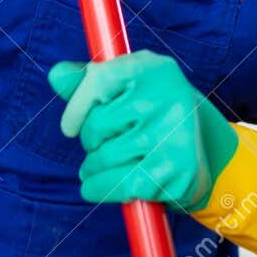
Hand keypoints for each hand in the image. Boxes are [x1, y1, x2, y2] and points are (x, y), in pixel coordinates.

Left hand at [47, 51, 239, 211]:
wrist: (200, 149)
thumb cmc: (149, 114)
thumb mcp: (124, 88)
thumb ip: (88, 82)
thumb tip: (56, 75)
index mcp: (153, 67)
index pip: (97, 81)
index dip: (76, 108)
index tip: (69, 128)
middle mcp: (168, 95)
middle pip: (96, 126)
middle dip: (91, 143)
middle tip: (107, 145)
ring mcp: (174, 133)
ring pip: (104, 158)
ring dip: (93, 169)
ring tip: (107, 165)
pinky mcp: (175, 169)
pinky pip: (118, 184)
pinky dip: (100, 189)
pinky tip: (97, 187)